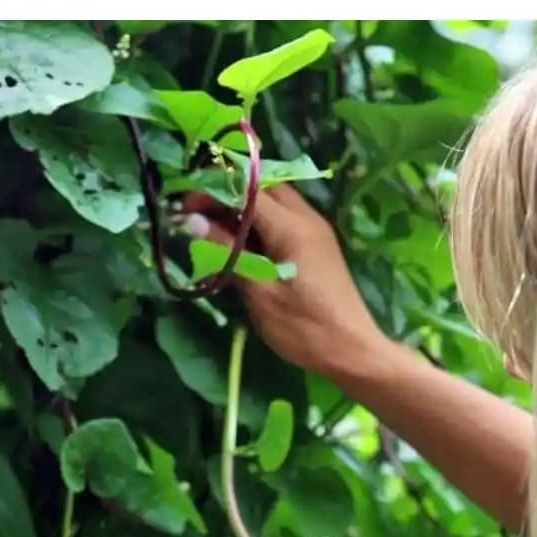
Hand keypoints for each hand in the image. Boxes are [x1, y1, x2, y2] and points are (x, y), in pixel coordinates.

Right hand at [182, 184, 388, 387]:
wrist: (351, 349)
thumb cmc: (303, 327)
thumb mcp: (259, 292)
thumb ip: (227, 253)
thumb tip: (194, 222)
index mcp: (292, 227)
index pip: (247, 189)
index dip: (213, 191)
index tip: (184, 205)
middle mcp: (306, 218)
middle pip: (263, 187)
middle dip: (228, 193)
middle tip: (198, 215)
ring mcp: (314, 230)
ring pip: (274, 201)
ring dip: (243, 207)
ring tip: (213, 229)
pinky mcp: (316, 245)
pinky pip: (284, 219)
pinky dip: (259, 223)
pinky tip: (240, 244)